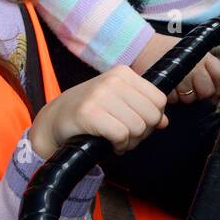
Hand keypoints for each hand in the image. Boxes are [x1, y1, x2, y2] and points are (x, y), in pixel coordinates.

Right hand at [30, 65, 167, 158]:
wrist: (54, 120)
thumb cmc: (91, 112)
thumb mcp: (119, 103)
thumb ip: (143, 109)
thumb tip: (164, 122)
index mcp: (124, 73)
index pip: (159, 99)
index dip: (154, 118)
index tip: (138, 125)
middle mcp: (113, 80)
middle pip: (151, 115)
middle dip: (143, 133)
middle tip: (128, 137)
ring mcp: (100, 95)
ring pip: (138, 127)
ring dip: (131, 142)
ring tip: (118, 141)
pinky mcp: (89, 113)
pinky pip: (121, 135)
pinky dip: (120, 146)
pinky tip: (111, 145)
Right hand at [130, 32, 219, 103]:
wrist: (142, 46)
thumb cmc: (164, 50)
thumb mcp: (190, 51)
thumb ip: (204, 67)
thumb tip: (213, 89)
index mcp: (203, 55)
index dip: (219, 89)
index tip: (214, 95)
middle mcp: (196, 65)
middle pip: (207, 91)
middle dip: (200, 96)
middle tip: (191, 92)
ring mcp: (183, 75)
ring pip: (191, 98)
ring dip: (184, 97)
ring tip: (176, 87)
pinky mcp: (169, 84)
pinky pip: (175, 99)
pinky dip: (171, 98)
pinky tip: (168, 88)